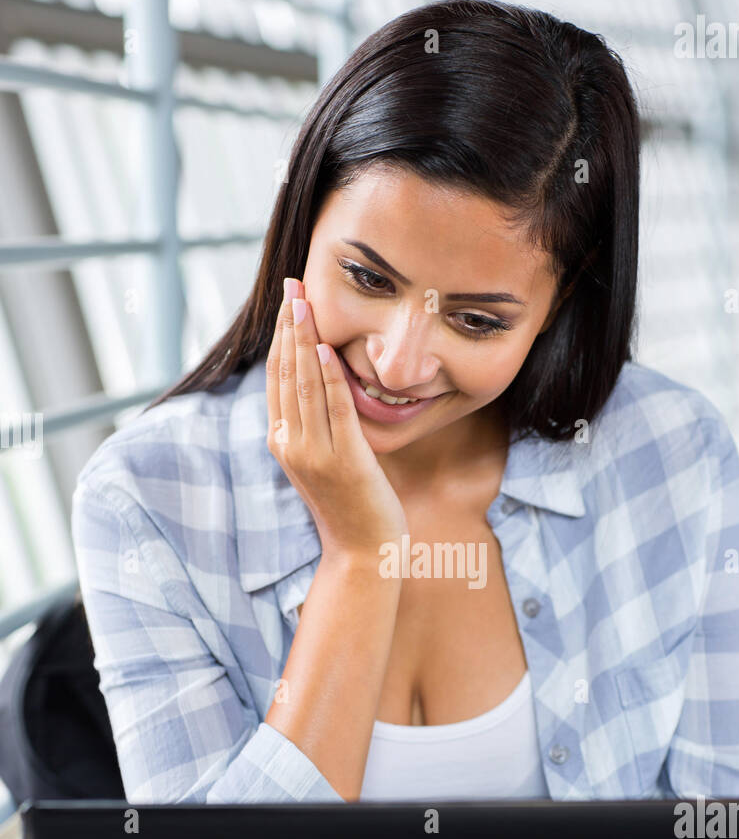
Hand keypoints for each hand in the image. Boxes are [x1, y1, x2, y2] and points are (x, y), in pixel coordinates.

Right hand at [266, 278, 408, 560]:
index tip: (288, 300)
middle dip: (289, 325)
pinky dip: (330, 378)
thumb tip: (320, 386)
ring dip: (306, 340)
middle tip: (293, 284)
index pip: (277, 377)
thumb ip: (314, 426)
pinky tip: (330, 349)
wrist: (362, 553)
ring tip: (306, 302)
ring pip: (305, 385)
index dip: (281, 336)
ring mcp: (313, 453)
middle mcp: (289, 444)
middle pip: (285, 373)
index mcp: (281, 441)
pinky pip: (334, 411)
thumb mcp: (324, 461)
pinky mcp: (343, 461)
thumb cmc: (350, 506)